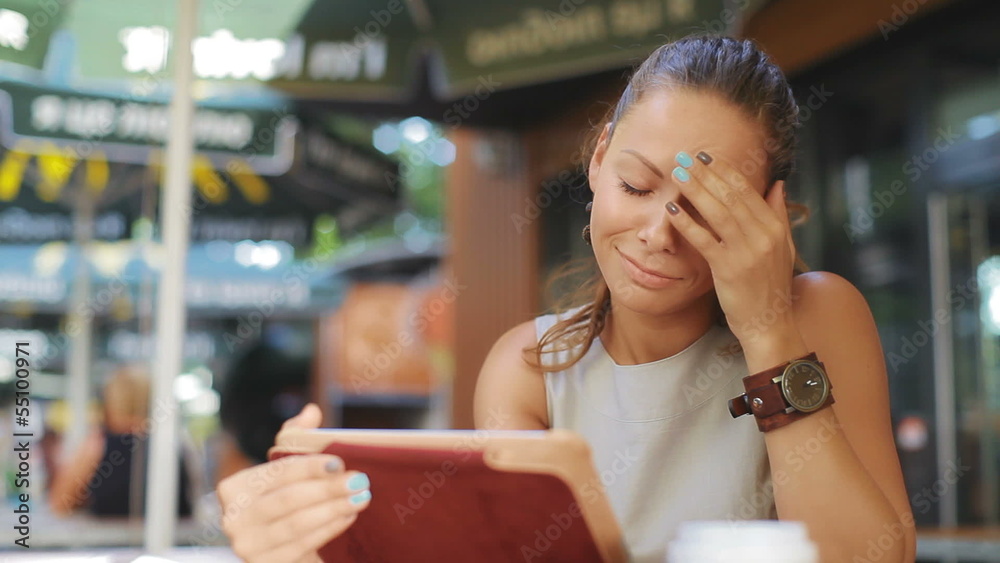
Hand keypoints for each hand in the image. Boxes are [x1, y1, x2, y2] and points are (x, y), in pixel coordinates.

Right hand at [218, 404, 371, 561]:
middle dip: (327, 489)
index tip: (340, 462)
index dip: (309, 466)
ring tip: (360, 498)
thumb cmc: (281, 501)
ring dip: (334, 509)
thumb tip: (311, 412)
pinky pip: (304, 545)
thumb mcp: (282, 470)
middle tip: (359, 480)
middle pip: (288, 499)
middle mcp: (233, 518)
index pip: (276, 473)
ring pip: (297, 524)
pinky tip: (348, 516)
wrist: (275, 548)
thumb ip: (293, 439)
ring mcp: (248, 546)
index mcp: (234, 488)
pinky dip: (329, 529)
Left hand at [665, 151, 797, 344]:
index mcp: (775, 227)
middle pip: (731, 196)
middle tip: (685, 158)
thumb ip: (778, 214)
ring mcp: (746, 252)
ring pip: (718, 212)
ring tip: (678, 175)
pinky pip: (705, 240)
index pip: (747, 190)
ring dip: (696, 191)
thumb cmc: (770, 286)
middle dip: (706, 174)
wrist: (770, 324)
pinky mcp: (729, 269)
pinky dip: (687, 223)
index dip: (725, 170)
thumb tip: (777, 183)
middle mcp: (763, 236)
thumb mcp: (782, 247)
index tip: (706, 156)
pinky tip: (672, 210)